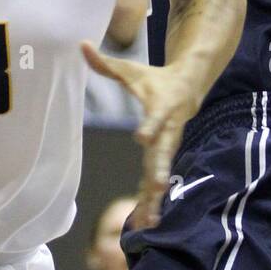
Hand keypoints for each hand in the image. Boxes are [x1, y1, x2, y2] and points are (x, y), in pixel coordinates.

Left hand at [81, 40, 198, 229]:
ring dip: (156, 198)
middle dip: (161, 171)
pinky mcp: (164, 158)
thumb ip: (105, 63)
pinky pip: (157, 183)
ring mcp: (168, 147)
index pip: (155, 119)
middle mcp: (168, 132)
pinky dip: (152, 203)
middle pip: (164, 153)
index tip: (142, 137)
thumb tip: (81, 44)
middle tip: (159, 187)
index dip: (150, 127)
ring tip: (151, 221)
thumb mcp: (130, 70)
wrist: (189, 88)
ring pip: (162, 174)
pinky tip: (145, 225)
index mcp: (161, 109)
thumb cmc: (154, 80)